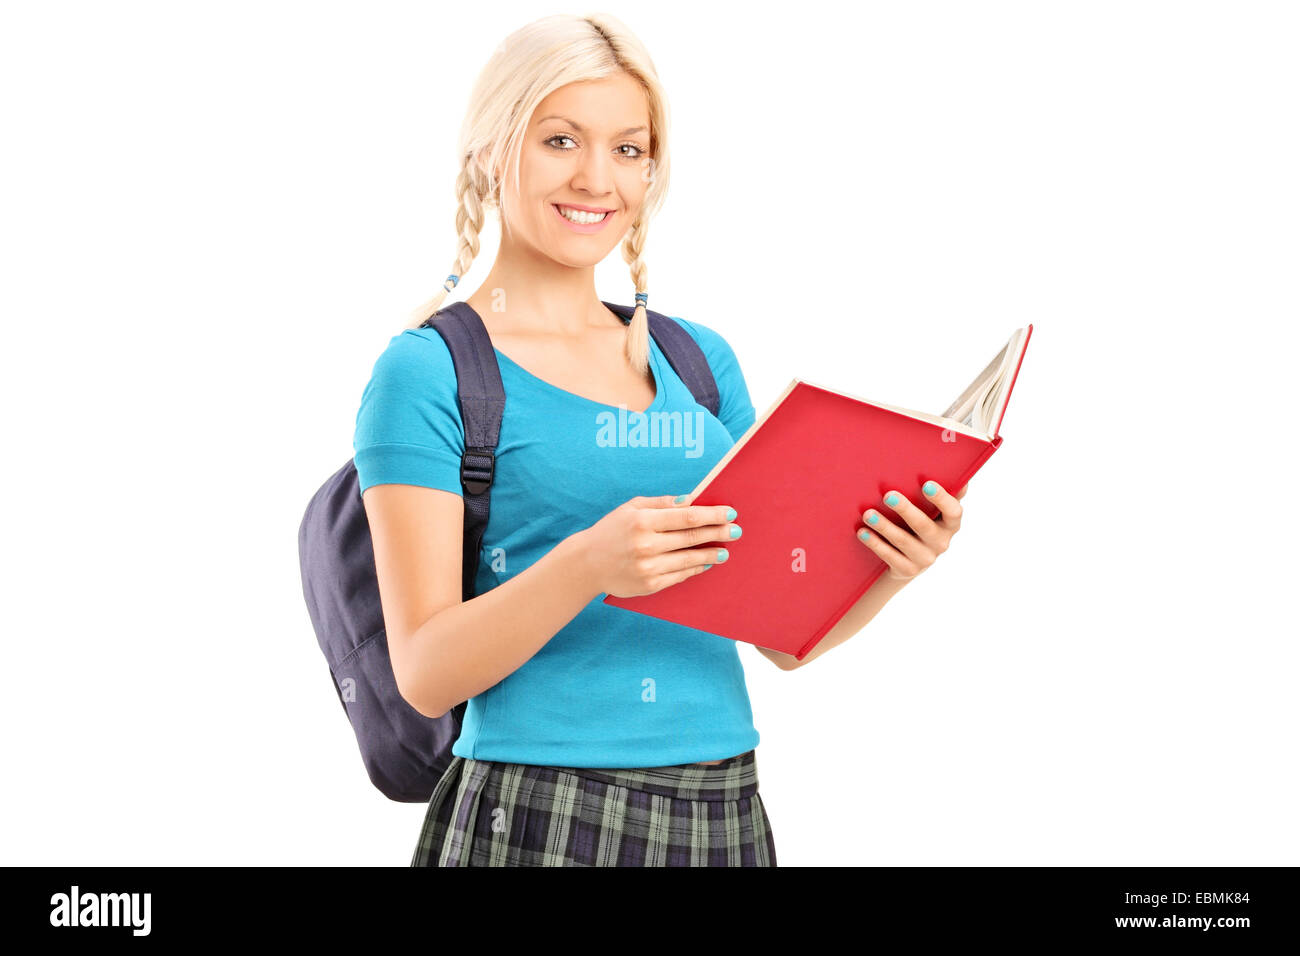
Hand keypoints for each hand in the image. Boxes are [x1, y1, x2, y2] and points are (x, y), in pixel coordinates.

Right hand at [573, 494, 739, 597]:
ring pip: (690, 559)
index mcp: (642, 521)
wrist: (587, 563)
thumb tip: (691, 500)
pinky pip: (680, 576)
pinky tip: (705, 564)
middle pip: (692, 537)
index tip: (730, 513)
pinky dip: (695, 569)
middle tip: (736, 531)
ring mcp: (648, 567)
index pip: (688, 517)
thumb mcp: (631, 508)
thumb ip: (662, 503)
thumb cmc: (611, 531)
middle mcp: (646, 544)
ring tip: (725, 550)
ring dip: (711, 554)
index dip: (713, 515)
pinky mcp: (649, 585)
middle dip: (719, 533)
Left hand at [855, 480, 966, 582]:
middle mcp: (941, 542)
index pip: (953, 511)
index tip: (926, 484)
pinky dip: (875, 543)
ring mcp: (925, 558)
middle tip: (888, 495)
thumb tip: (948, 465)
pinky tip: (862, 532)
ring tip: (867, 514)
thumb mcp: (931, 511)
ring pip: (903, 541)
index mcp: (950, 524)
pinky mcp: (907, 570)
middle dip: (905, 510)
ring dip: (884, 526)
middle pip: (924, 526)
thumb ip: (939, 492)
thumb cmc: (917, 523)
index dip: (942, 498)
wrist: (906, 562)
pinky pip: (889, 556)